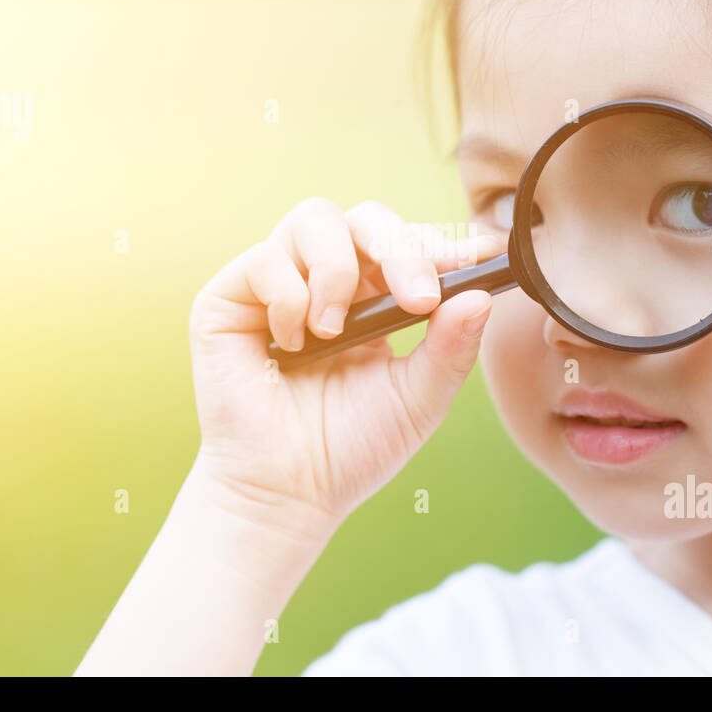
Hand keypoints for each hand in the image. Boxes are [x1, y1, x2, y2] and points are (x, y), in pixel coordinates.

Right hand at [189, 198, 503, 528]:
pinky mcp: (230, 298)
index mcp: (374, 297)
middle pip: (366, 217)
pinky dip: (288, 297)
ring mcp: (277, 284)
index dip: (439, 244)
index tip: (474, 261)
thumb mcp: (419, 398)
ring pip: (314, 217)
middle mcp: (327, 280)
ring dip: (338, 270)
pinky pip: (264, 258)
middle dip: (399, 248)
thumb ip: (450, 348)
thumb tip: (481, 297)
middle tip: (418, 300)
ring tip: (335, 330)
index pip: (407, 243)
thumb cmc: (352, 447)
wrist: (290, 493)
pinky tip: (293, 345)